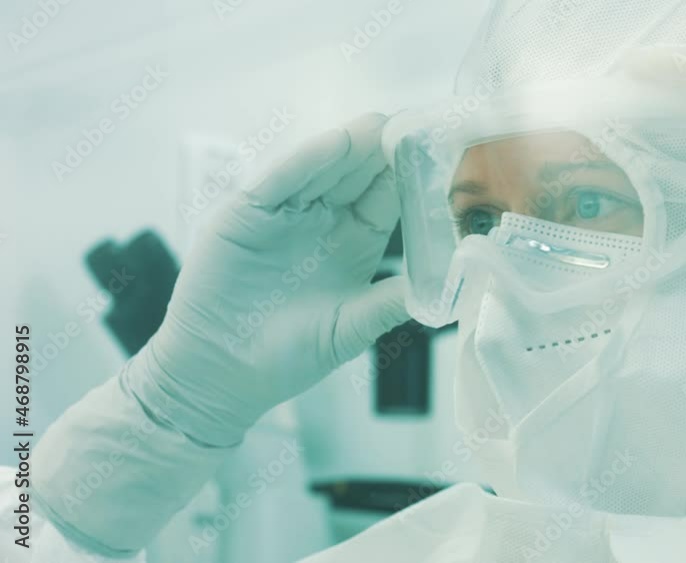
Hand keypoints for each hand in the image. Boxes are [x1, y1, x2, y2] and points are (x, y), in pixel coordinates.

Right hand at [127, 112, 408, 445]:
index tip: (432, 152)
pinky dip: (305, 161)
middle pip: (355, 176)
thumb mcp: (351, 330)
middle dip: (381, 150)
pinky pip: (278, 181)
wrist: (222, 376)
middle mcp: (320, 223)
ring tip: (380, 124)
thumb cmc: (288, 358)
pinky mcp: (244, 215)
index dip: (406, 176)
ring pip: (320, 170)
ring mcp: (282, 215)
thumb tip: (442, 293)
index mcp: (351, 245)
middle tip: (412, 122)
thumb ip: (390, 304)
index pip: (384, 200)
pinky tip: (333, 145)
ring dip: (349, 147)